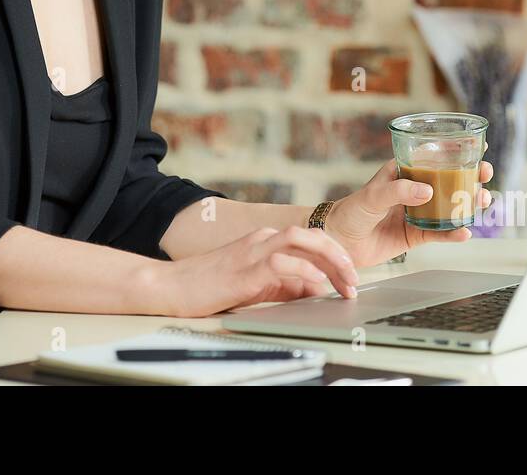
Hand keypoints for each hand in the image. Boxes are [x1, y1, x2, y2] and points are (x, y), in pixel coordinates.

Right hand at [149, 225, 362, 317]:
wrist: (170, 286)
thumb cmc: (209, 287)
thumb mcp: (256, 287)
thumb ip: (285, 286)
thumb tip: (316, 291)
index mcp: (265, 241)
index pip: (311, 240)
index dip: (337, 257)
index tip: (351, 279)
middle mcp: (262, 239)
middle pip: (312, 235)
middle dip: (340, 256)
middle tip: (356, 280)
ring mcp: (252, 250)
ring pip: (300, 241)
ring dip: (329, 260)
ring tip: (345, 282)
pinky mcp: (244, 268)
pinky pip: (281, 262)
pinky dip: (304, 271)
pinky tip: (316, 284)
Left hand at [323, 152, 493, 268]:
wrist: (339, 242)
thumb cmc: (351, 211)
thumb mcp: (372, 195)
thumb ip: (399, 192)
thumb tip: (427, 192)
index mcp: (403, 172)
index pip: (432, 157)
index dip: (455, 151)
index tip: (477, 145)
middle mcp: (413, 191)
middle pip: (448, 181)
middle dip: (470, 176)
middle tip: (484, 174)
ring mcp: (417, 213)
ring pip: (450, 207)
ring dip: (468, 203)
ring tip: (482, 201)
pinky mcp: (416, 236)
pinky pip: (439, 233)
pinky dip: (453, 233)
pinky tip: (465, 232)